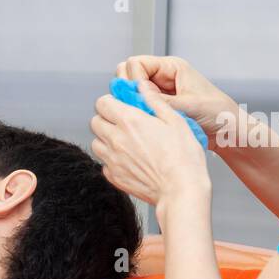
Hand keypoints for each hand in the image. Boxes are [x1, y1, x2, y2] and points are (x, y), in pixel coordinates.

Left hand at [90, 86, 211, 210]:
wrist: (180, 190)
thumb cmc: (183, 158)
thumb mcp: (176, 121)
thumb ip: (155, 102)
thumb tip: (142, 88)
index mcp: (130, 121)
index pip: (102, 103)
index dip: (112, 102)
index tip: (121, 106)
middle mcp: (116, 139)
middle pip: (96, 122)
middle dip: (107, 119)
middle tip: (124, 124)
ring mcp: (112, 160)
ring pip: (96, 143)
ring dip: (106, 140)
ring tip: (126, 142)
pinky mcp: (114, 177)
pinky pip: (103, 163)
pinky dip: (112, 160)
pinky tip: (129, 160)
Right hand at [115, 55, 239, 147]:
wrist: (230, 133)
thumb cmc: (220, 114)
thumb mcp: (190, 105)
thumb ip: (161, 101)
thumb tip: (134, 97)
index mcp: (171, 67)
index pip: (136, 64)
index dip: (132, 79)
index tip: (136, 96)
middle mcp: (162, 77)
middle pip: (129, 76)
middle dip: (128, 91)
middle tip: (136, 108)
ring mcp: (159, 94)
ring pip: (130, 94)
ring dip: (132, 105)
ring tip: (143, 118)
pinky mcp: (158, 109)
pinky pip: (138, 108)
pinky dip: (137, 115)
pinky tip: (145, 124)